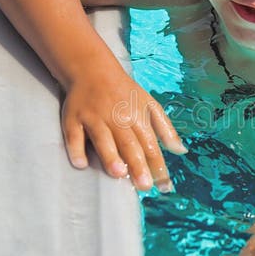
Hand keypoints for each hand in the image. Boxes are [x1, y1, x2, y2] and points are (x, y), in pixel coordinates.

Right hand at [61, 62, 185, 189]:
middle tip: (144, 185)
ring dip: (110, 156)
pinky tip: (81, 163)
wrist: (92, 69)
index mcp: (137, 116)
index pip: (150, 145)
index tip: (165, 186)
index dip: (158, 166)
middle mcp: (116, 117)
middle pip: (128, 143)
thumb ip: (165, 128)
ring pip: (103, 139)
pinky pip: (74, 135)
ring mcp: (94, 118)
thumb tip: (181, 151)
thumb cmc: (124, 92)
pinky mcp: (73, 118)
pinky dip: (76, 148)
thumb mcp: (149, 104)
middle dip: (137, 164)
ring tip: (118, 173)